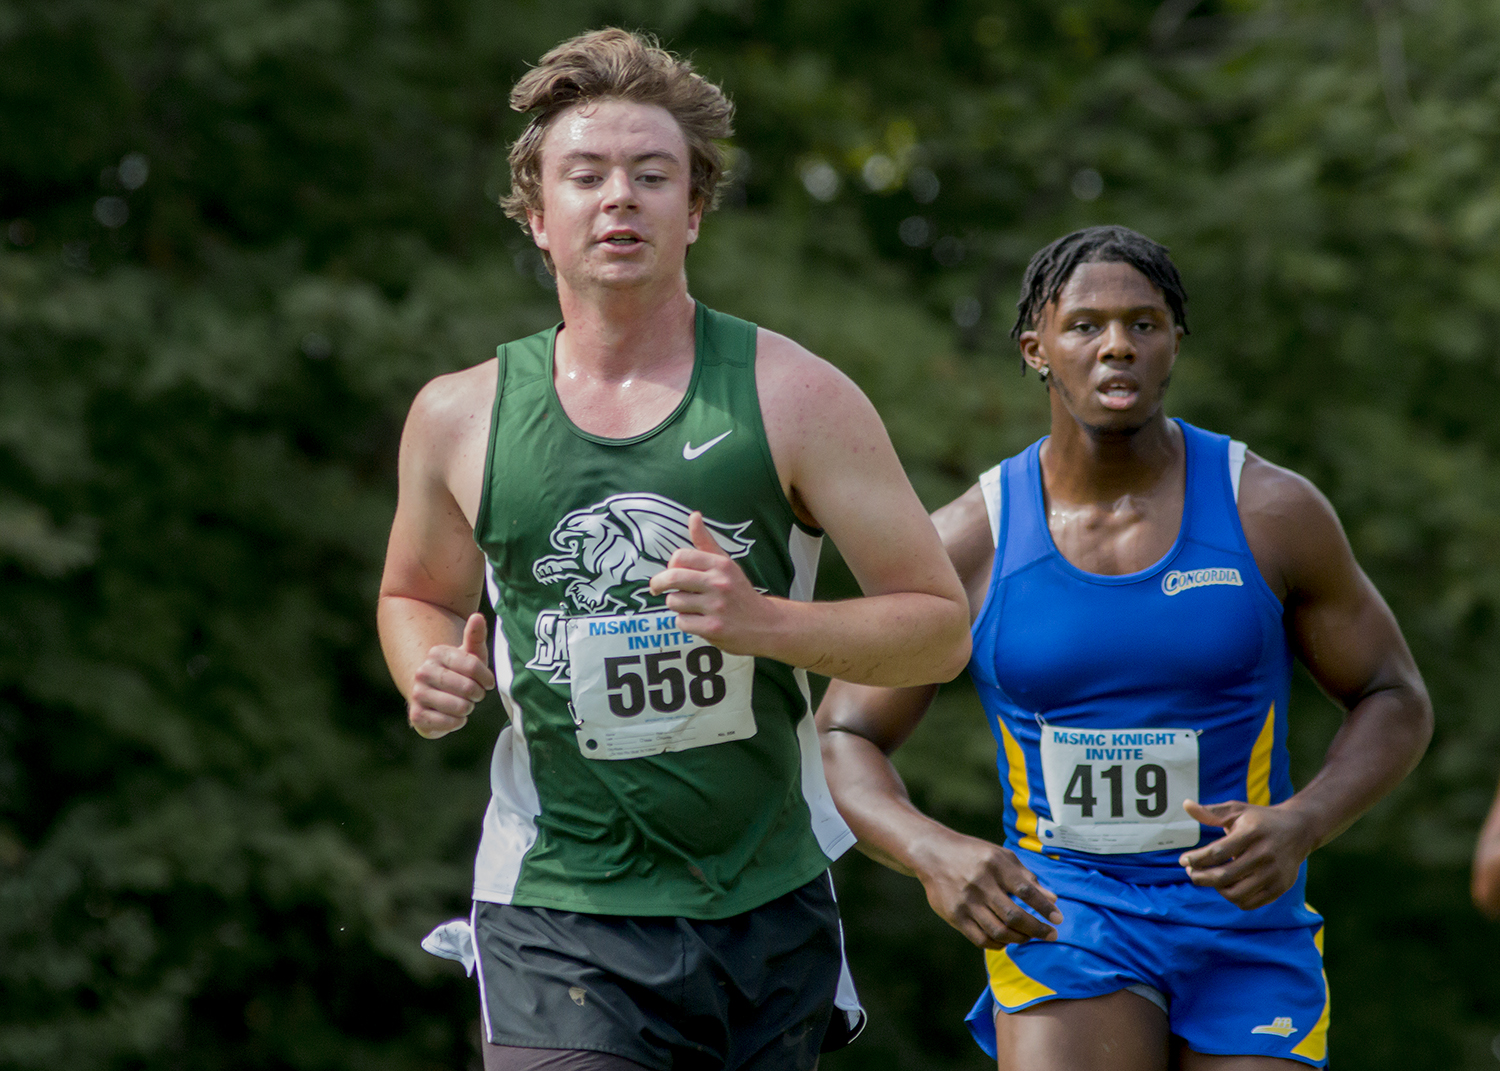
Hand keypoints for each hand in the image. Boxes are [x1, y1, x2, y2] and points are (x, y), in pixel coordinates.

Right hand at [408, 612, 495, 738]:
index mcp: (437, 653)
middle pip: (467, 687)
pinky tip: (454, 716)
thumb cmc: (459, 673)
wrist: (433, 696)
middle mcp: (423, 672)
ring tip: (464, 704)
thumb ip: (475, 636)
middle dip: (477, 694)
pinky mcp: (417, 716)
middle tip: (475, 695)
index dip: (486, 677)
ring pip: (459, 706)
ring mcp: (417, 694)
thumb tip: (477, 617)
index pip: (472, 665)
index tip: (488, 683)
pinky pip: (448, 723)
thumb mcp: (470, 654)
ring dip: (468, 708)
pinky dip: (457, 722)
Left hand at [648, 512, 778, 654]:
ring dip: (677, 605)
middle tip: (656, 588)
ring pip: (674, 601)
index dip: (670, 565)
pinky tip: (699, 621)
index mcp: (721, 565)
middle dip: (658, 584)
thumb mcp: (726, 564)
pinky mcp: (713, 628)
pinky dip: (685, 623)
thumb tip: (694, 516)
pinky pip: (681, 622)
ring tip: (691, 607)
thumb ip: (706, 542)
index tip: (671, 573)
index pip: (680, 557)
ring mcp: (716, 607)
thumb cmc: (738, 592)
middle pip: (672, 578)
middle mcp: (719, 583)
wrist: (765, 624)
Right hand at [909, 829, 1062, 947]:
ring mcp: (966, 902)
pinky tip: (1007, 940)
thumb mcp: (1001, 856)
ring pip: (999, 931)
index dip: (1044, 907)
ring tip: (1029, 937)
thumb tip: (1053, 900)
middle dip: (1037, 929)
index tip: (1058, 919)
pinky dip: (998, 944)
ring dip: (1020, 938)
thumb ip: (1027, 877)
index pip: (1026, 890)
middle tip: (1051, 935)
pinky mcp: (955, 916)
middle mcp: (980, 883)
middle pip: (1014, 915)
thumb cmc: (974, 854)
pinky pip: (981, 939)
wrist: (933, 854)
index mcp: (994, 864)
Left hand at [1179, 798, 1319, 909]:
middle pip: (1224, 876)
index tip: (1183, 860)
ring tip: (1209, 878)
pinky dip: (1233, 898)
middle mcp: (1265, 855)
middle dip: (1200, 877)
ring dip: (1216, 889)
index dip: (1196, 859)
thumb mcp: (1237, 811)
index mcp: (1252, 833)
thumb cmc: (1260, 820)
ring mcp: (1274, 874)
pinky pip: (1249, 903)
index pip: (1218, 852)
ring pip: (1236, 894)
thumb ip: (1211, 812)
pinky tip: (1227, 886)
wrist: (1299, 830)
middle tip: (1191, 873)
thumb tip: (1185, 805)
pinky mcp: (1280, 888)